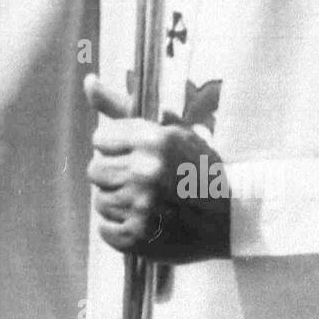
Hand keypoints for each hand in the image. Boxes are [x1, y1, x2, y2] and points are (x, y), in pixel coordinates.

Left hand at [84, 75, 229, 263]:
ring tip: (145, 202)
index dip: (117, 147)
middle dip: (114, 174)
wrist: (231, 218)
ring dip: (118, 202)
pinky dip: (120, 229)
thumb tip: (87, 80)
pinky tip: (143, 222)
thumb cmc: (198, 168)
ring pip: (100, 201)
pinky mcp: (139, 238)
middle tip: (140, 181)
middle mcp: (146, 172)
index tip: (135, 155)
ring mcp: (142, 207)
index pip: (100, 139)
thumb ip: (122, 105)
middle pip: (95, 170)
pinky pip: (105, 230)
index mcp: (154, 141)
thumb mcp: (169, 130)